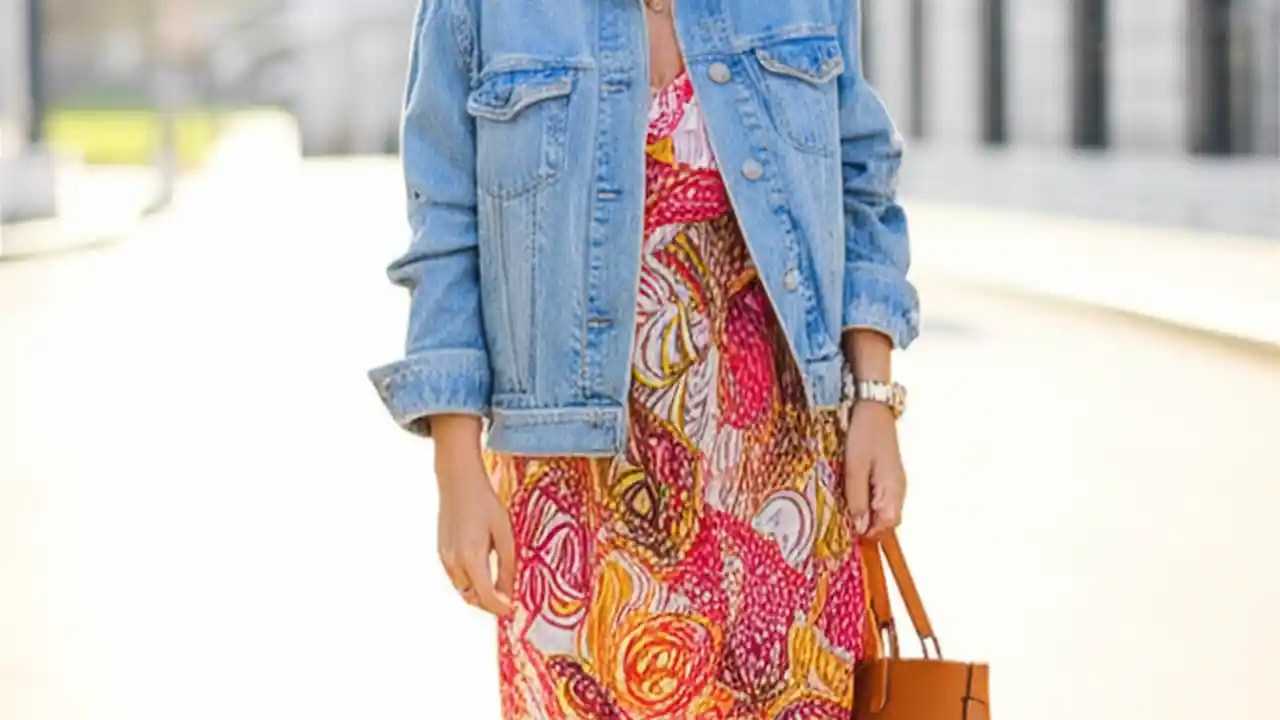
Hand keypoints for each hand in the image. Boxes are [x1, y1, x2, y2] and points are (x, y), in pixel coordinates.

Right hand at [433, 417, 514, 616]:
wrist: (458, 482)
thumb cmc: (484, 503)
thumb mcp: (504, 534)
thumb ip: (507, 565)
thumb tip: (509, 592)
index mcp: (471, 558)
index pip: (485, 596)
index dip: (499, 608)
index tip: (511, 610)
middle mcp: (454, 562)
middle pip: (471, 597)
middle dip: (489, 604)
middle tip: (507, 601)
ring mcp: (444, 558)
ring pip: (462, 589)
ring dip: (478, 594)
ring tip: (498, 588)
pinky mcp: (441, 552)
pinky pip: (456, 577)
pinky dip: (469, 582)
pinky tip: (483, 573)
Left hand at [842, 401, 906, 537]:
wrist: (872, 408)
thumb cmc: (863, 436)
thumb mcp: (854, 468)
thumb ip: (857, 499)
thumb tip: (861, 529)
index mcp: (893, 490)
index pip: (888, 525)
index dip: (869, 531)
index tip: (848, 528)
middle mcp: (899, 489)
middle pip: (887, 520)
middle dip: (867, 523)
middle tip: (843, 515)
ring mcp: (896, 481)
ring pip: (884, 508)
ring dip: (867, 511)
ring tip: (845, 503)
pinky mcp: (889, 473)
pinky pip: (881, 496)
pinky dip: (868, 499)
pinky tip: (853, 491)